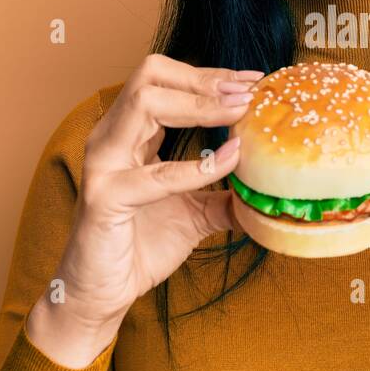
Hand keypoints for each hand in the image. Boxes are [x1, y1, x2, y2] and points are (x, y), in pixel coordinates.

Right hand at [51, 54, 263, 330]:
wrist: (102, 294)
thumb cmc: (140, 247)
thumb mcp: (195, 213)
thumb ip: (225, 194)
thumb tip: (267, 186)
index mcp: (128, 134)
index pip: (164, 79)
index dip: (209, 75)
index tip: (253, 79)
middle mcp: (111, 139)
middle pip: (150, 76)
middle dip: (204, 80)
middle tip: (248, 92)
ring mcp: (104, 165)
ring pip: (144, 104)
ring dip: (199, 105)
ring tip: (239, 112)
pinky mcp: (105, 198)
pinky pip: (154, 174)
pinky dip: (196, 167)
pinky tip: (228, 161)